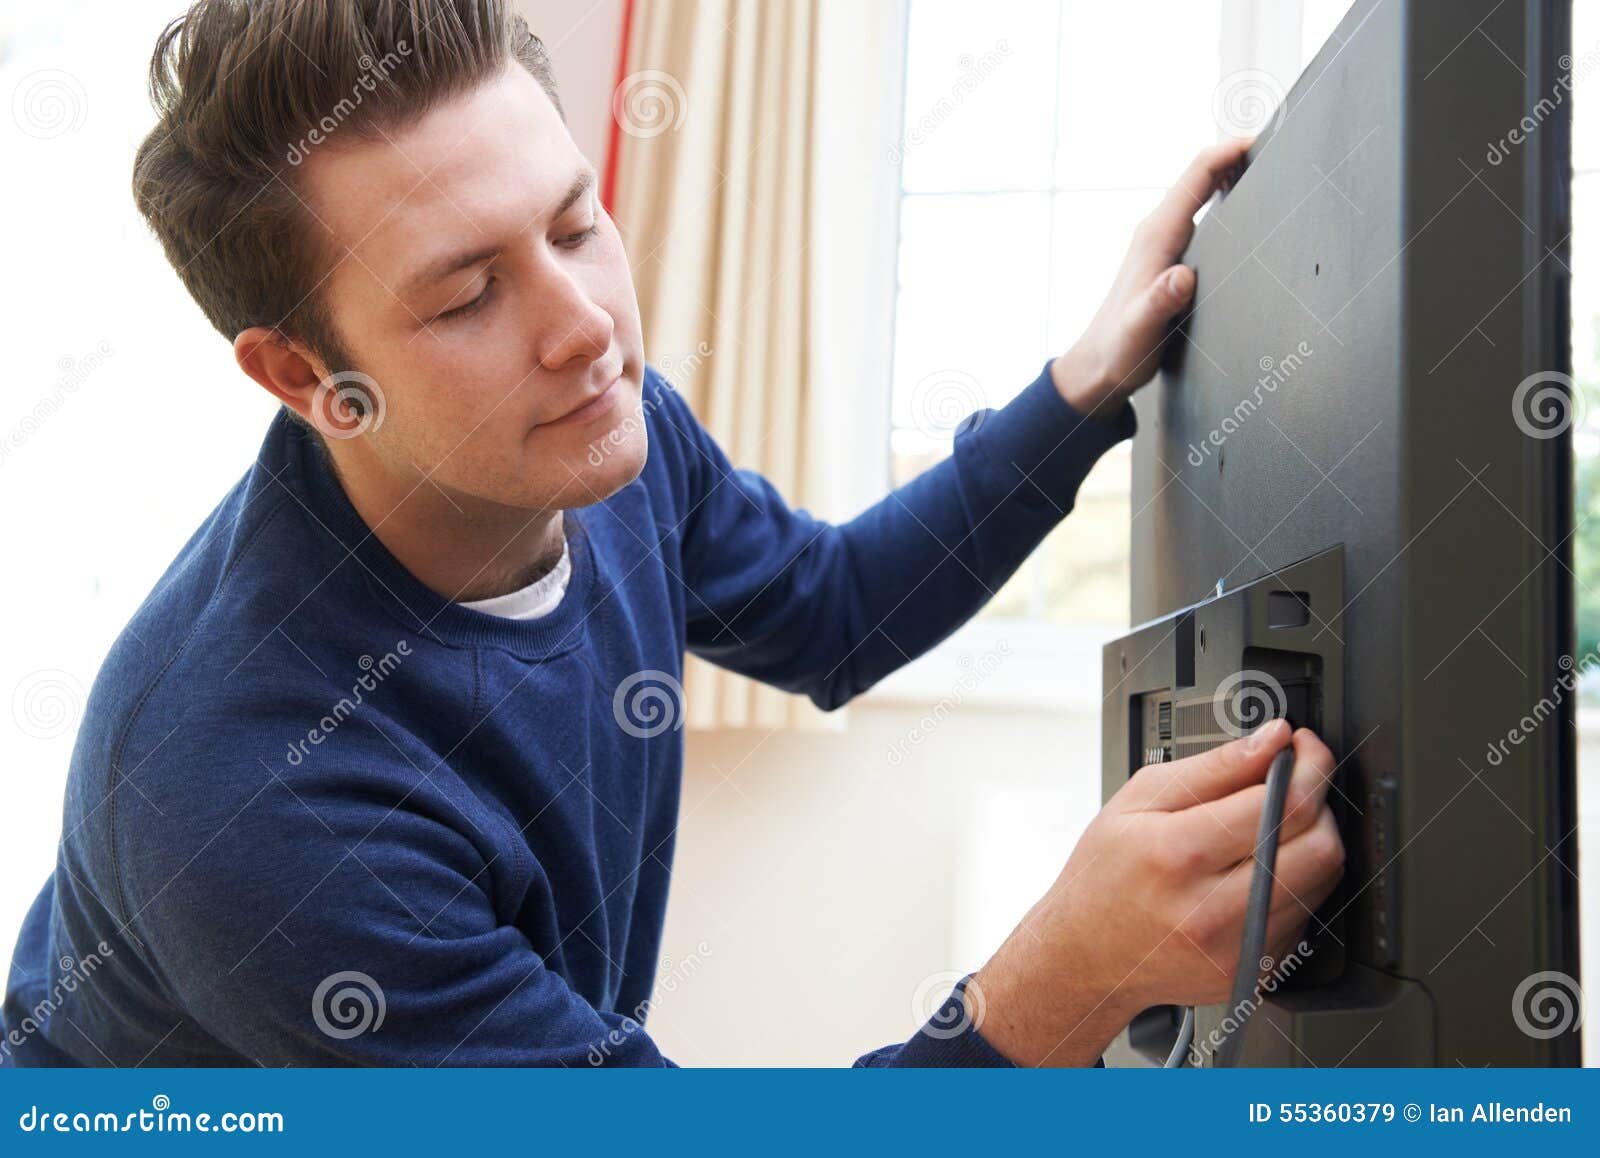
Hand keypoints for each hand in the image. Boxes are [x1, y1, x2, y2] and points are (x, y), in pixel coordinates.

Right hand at [968, 719, 1343, 1066]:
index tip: (1304, 748)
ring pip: (1323, 881)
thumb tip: (1272, 738)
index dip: (1308, 764)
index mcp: (1179, 853)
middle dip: (1319, 801)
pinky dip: (1294, 883)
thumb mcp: (1140, 799)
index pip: (1282, 802)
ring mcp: (1238, 948)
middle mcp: (1213, 908)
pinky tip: (1257, 873)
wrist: (1085, 954)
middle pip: (1320, 845)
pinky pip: (1306, 914)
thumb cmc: (1105, 874)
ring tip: (1272, 828)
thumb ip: (1214, 766)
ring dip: (1311, 841)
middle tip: (1296, 782)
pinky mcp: (1256, 971)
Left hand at [1051, 138, 1251, 417]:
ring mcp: (1163, 243)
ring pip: (1202, 194)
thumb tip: (1181, 277)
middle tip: (1281, 150)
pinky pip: (1201, 216)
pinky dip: (1225, 202)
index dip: (1231, 150)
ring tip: (1271, 171)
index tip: (1264, 140)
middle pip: (1203, 176)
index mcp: (1157, 236)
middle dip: (1238, 156)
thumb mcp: (1141, 328)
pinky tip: (1246, 213)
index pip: (1198, 174)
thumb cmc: (1119, 349)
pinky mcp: (1168, 258)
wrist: (1099, 367)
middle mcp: (1159, 232)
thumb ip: (1160, 302)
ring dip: (1233, 176)